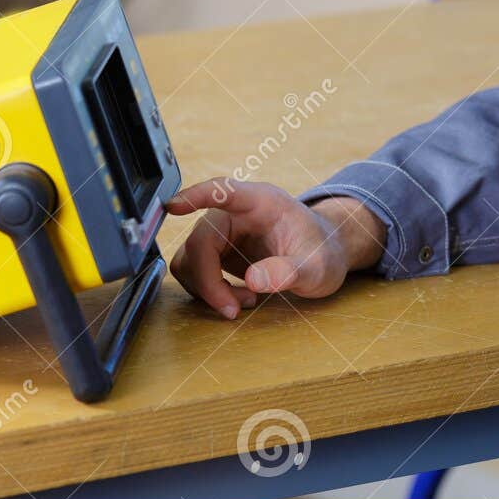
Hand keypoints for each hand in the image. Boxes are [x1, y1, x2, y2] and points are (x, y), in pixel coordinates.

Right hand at [164, 179, 386, 318]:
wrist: (326, 256)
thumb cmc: (324, 252)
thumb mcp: (317, 267)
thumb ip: (289, 271)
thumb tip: (253, 280)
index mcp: (263, 202)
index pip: (223, 190)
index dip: (196, 195)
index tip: (173, 205)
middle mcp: (237, 212)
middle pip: (200, 239)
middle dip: (209, 280)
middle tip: (234, 307)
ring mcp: (225, 231)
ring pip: (191, 257)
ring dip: (207, 287)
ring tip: (243, 302)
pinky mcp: (219, 251)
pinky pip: (196, 271)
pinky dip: (208, 290)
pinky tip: (237, 298)